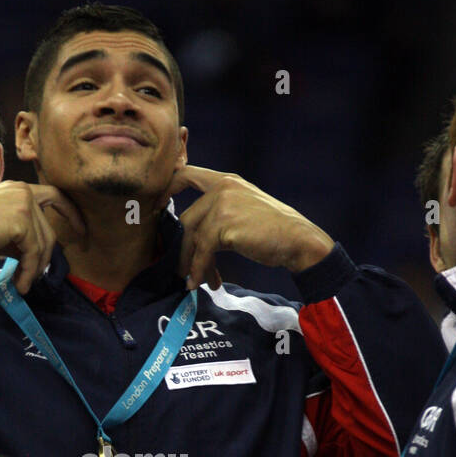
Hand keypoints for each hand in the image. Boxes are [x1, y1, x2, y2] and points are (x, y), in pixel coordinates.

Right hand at [0, 181, 85, 292]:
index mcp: (17, 189)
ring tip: (23, 283)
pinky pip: (34, 253)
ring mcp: (23, 204)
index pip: (54, 196)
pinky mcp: (21, 221)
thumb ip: (18, 236)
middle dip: (45, 257)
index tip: (81, 231)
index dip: (71, 213)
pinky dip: (29, 272)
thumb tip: (34, 258)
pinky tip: (21, 284)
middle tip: (35, 276)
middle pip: (49, 230)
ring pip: (44, 243)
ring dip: (35, 268)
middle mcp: (23, 192)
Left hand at [165, 166, 334, 288]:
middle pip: (186, 219)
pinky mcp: (225, 226)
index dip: (167, 189)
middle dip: (183, 248)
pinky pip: (202, 251)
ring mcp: (223, 205)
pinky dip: (199, 269)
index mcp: (225, 181)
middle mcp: (222, 188)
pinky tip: (201, 282)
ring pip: (192, 237)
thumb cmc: (273, 230)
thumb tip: (192, 235)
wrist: (298, 239)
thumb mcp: (244, 208)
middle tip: (181, 269)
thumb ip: (219, 211)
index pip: (186, 174)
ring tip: (193, 281)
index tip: (157, 208)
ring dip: (191, 263)